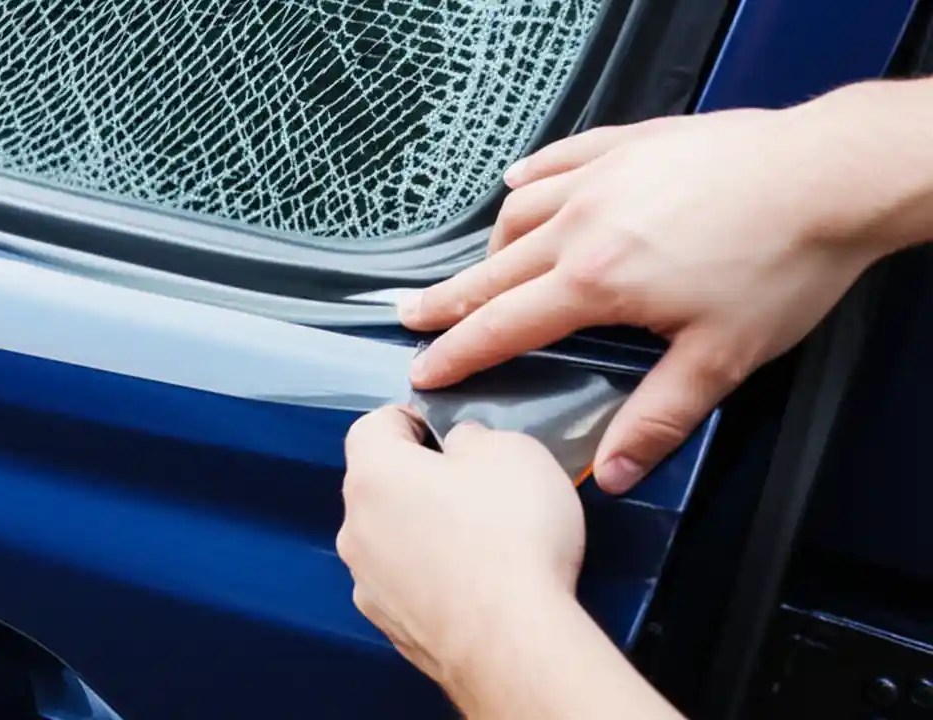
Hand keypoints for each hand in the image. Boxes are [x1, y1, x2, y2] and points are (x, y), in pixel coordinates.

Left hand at [337, 407, 582, 693]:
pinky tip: (474, 585)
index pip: (374, 424)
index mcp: (373, 473)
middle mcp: (355, 526)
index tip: (449, 431)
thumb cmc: (511, 538)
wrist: (512, 643)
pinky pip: (405, 582)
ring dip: (424, 530)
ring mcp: (367, 582)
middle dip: (421, 479)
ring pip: (391, 536)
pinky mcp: (388, 625)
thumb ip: (473, 436)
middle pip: (380, 484)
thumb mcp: (511, 451)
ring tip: (482, 542)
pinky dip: (431, 576)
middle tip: (477, 486)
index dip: (414, 419)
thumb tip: (460, 447)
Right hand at [398, 87, 919, 492]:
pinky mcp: (629, 145)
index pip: (504, 326)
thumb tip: (615, 472)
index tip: (423, 368)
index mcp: (596, 280)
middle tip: (413, 316)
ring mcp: (602, 177)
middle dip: (448, 300)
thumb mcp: (721, 358)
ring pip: (519, 214)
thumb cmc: (782, 262)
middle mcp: (582, 223)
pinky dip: (531, 176)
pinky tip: (517, 183)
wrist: (827, 175)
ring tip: (480, 271)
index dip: (457, 353)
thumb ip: (659, 418)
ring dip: (491, 247)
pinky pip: (559, 158)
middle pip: (493, 270)